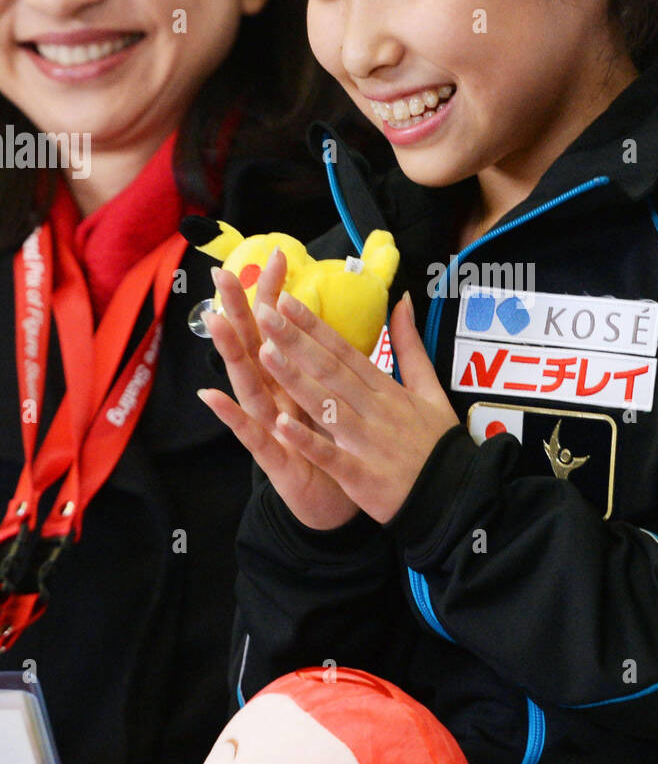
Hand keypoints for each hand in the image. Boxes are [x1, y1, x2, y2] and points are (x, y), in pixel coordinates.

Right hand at [196, 248, 359, 530]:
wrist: (338, 506)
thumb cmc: (336, 451)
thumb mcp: (336, 403)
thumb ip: (334, 364)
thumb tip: (335, 327)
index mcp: (296, 384)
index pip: (285, 332)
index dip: (280, 296)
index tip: (278, 256)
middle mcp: (277, 400)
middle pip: (256, 349)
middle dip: (240, 312)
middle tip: (223, 274)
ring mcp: (270, 428)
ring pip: (248, 385)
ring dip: (231, 354)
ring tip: (215, 321)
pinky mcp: (272, 459)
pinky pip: (250, 436)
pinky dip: (232, 417)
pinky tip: (212, 395)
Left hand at [255, 290, 459, 524]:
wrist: (458, 496)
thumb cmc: (439, 443)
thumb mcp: (431, 389)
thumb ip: (411, 346)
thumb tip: (403, 301)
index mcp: (388, 391)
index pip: (345, 352)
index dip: (315, 326)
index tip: (287, 301)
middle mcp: (376, 411)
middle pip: (331, 371)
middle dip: (296, 341)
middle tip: (265, 313)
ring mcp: (369, 443)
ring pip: (327, 406)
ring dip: (296, 380)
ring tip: (265, 354)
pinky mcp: (362, 476)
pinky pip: (331, 456)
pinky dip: (307, 440)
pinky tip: (280, 423)